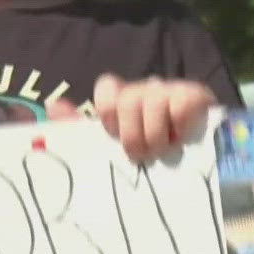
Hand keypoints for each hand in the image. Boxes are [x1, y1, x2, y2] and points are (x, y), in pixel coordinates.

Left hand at [52, 76, 213, 161]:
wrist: (201, 166)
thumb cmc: (149, 157)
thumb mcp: (111, 148)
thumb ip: (80, 129)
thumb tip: (53, 107)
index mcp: (123, 100)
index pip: (108, 87)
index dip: (107, 112)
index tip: (114, 136)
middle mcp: (145, 90)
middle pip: (127, 98)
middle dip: (132, 135)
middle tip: (141, 156)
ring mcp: (171, 90)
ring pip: (151, 102)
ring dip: (156, 137)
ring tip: (164, 153)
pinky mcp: (196, 96)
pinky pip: (180, 105)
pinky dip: (179, 128)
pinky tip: (183, 139)